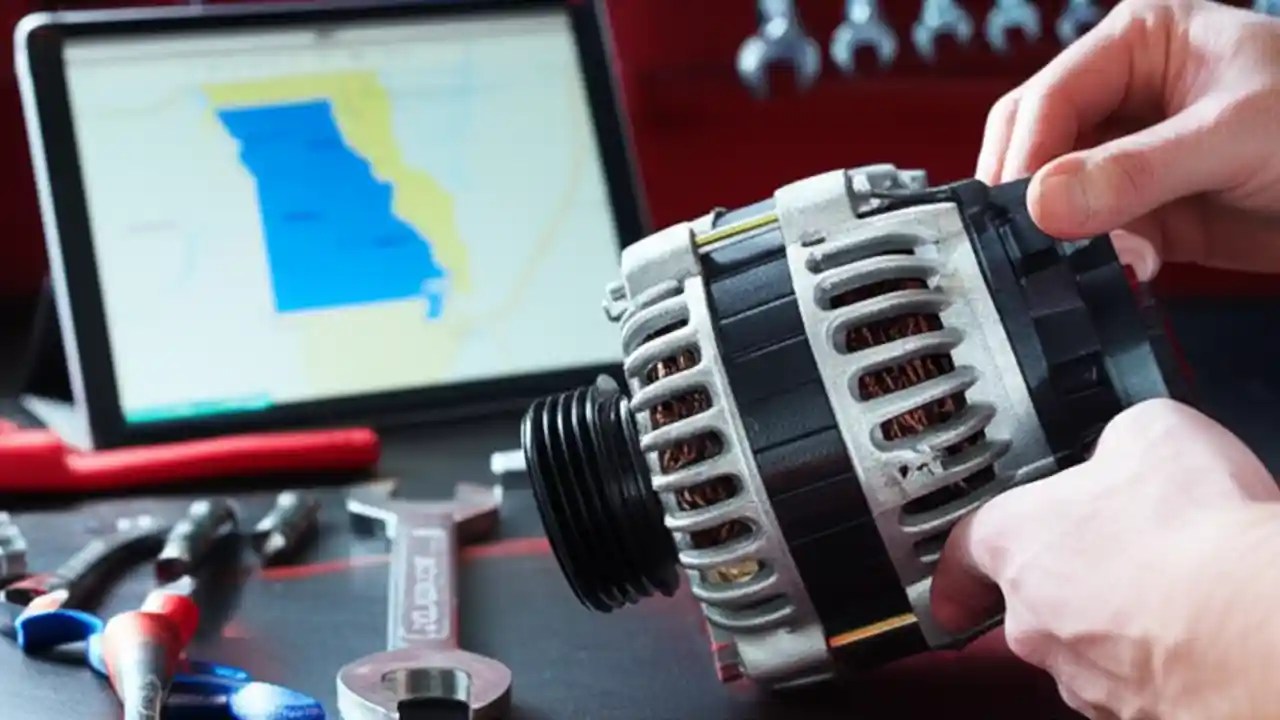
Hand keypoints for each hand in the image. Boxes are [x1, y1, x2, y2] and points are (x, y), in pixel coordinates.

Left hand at [931, 399, 1279, 718]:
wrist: (1256, 629)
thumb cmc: (1196, 533)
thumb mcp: (1150, 432)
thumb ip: (1112, 444)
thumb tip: (1122, 453)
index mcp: (1016, 542)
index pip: (963, 551)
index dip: (960, 563)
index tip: (956, 582)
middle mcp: (1034, 619)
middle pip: (1032, 598)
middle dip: (1075, 577)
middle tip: (1130, 552)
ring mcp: (1081, 676)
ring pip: (1084, 644)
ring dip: (1119, 620)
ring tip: (1181, 588)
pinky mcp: (1131, 714)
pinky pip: (1135, 681)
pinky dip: (1162, 659)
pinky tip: (1202, 630)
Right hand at [977, 0, 1279, 280]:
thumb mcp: (1235, 136)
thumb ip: (1137, 171)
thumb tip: (1044, 203)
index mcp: (1140, 41)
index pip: (1048, 96)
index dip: (1025, 155)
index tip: (1018, 211)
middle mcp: (1125, 95)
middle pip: (1038, 146)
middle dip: (1037, 198)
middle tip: (1038, 242)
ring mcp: (1131, 156)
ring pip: (1059, 198)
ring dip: (1073, 237)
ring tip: (1110, 259)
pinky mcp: (1145, 210)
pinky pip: (1094, 236)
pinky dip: (1102, 259)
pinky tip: (1136, 268)